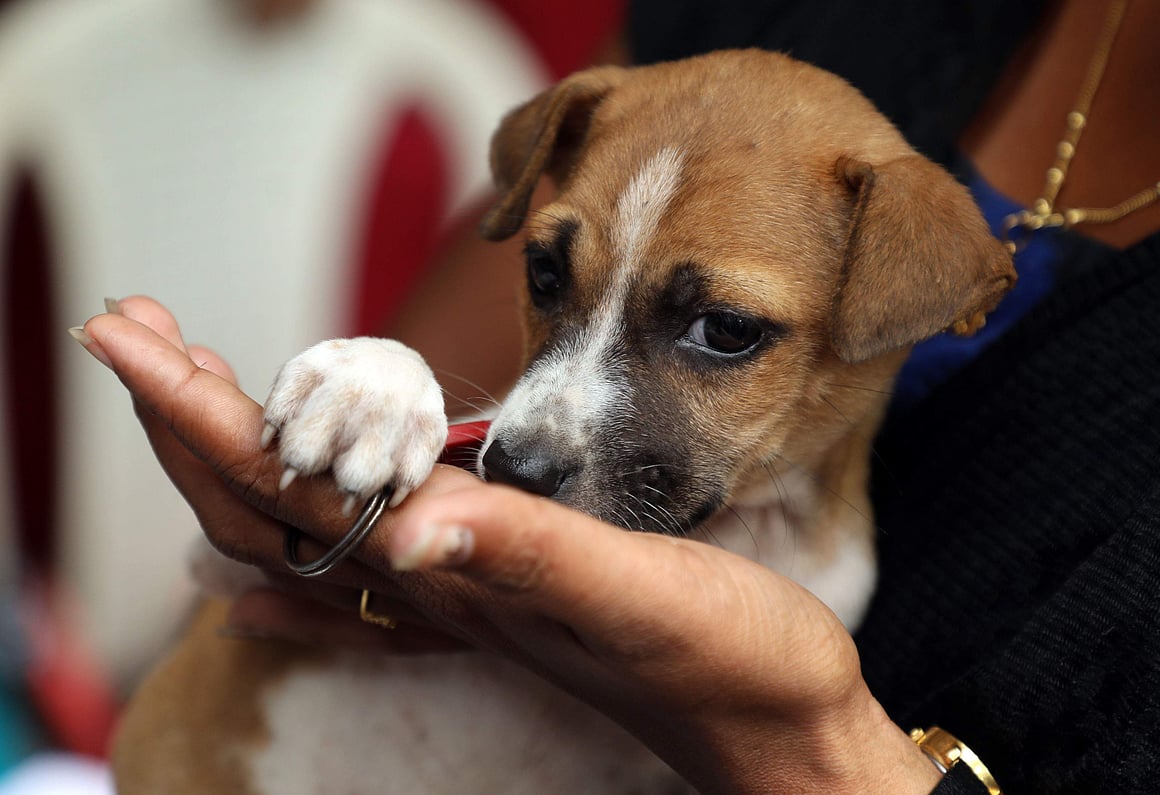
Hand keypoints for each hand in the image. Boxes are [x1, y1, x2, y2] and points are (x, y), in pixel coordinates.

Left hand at [76, 296, 939, 794]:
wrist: (775, 726)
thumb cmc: (727, 661)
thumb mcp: (639, 597)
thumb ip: (526, 557)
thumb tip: (399, 527)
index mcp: (463, 575)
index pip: (295, 490)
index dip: (205, 416)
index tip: (134, 339)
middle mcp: (442, 591)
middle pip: (273, 506)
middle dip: (190, 419)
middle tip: (129, 330)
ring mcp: (465, 602)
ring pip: (309, 530)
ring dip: (233, 459)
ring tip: (184, 391)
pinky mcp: (502, 603)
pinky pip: (366, 588)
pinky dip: (296, 567)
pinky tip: (254, 581)